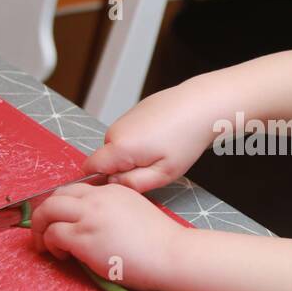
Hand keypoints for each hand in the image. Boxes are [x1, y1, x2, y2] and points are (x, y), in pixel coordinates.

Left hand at [29, 182, 184, 290]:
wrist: (171, 254)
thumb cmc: (160, 243)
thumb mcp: (135, 212)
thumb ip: (112, 212)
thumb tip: (94, 227)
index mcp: (112, 190)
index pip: (75, 190)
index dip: (62, 205)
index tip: (59, 220)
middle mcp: (97, 198)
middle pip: (55, 196)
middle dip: (42, 215)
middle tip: (42, 233)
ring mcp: (89, 216)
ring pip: (47, 212)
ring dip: (39, 230)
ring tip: (45, 246)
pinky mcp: (83, 237)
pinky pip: (53, 235)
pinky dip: (50, 245)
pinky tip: (62, 256)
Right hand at [81, 81, 214, 191]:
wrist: (202, 105)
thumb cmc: (187, 138)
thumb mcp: (164, 173)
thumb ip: (133, 184)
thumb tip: (113, 184)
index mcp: (119, 147)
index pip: (90, 168)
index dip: (101, 179)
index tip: (125, 181)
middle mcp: (116, 130)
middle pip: (106, 159)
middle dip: (124, 168)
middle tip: (153, 167)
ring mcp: (124, 118)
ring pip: (119, 147)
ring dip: (134, 154)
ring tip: (161, 150)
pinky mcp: (134, 112)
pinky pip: (129, 134)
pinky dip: (141, 140)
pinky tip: (162, 137)